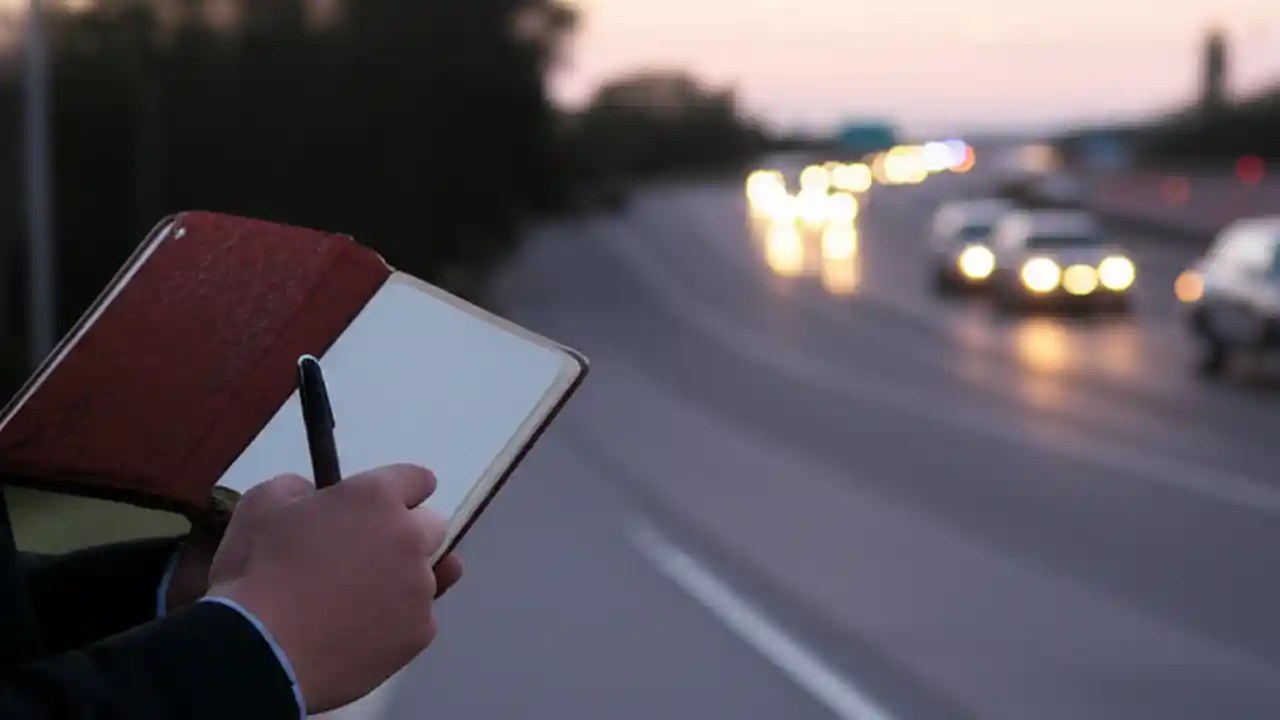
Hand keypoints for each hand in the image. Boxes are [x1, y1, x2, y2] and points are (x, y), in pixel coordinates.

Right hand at [206, 465, 463, 712]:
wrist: (260, 653)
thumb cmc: (256, 573)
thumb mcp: (261, 506)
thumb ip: (299, 488)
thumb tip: (316, 496)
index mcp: (377, 497)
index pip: (417, 480)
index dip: (398, 492)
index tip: (379, 509)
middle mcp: (410, 537)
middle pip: (432, 527)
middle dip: (406, 535)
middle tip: (363, 558)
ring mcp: (420, 587)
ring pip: (426, 576)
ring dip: (401, 581)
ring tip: (356, 603)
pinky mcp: (420, 632)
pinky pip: (417, 619)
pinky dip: (395, 623)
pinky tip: (358, 633)